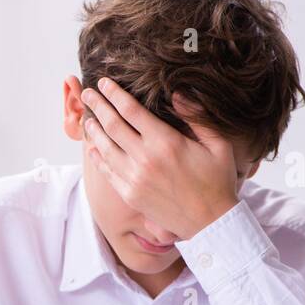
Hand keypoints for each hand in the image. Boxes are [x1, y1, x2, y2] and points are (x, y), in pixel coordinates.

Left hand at [80, 78, 239, 239]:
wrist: (210, 222)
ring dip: (93, 130)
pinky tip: (92, 148)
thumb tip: (178, 93)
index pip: (131, 110)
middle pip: (112, 125)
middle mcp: (145, 158)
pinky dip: (97, 157)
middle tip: (87, 92)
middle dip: (98, 105)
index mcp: (165, 141)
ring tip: (87, 118)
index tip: (104, 83)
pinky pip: (107, 172)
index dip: (115, 94)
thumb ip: (196, 117)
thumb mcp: (217, 144)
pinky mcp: (130, 194)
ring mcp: (134, 178)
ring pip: (104, 148)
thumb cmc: (217, 181)